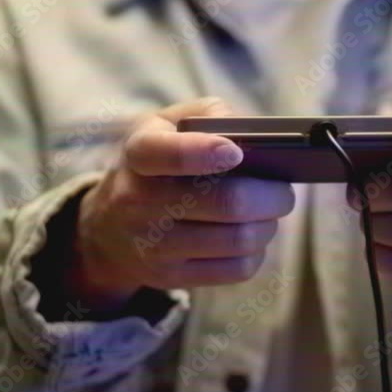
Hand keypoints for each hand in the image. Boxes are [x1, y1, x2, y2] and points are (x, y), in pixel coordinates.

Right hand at [72, 97, 295, 306]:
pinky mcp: (169, 276)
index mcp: (139, 152)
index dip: (208, 152)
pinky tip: (251, 237)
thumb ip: (209, 116)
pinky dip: (256, 252)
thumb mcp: (166, 124)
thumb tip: (250, 134)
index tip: (237, 153)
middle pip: (228, 201)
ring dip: (268, 224)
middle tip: (283, 191)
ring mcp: (153, 244)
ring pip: (238, 239)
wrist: (109, 225)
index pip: (170, 153)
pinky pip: (235, 269)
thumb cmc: (157, 162)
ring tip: (269, 213)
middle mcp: (138, 200)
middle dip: (272, 195)